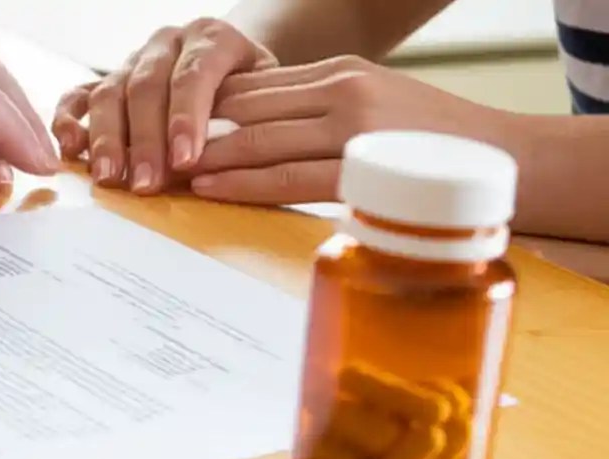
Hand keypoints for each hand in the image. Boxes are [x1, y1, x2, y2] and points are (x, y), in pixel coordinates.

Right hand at [51, 19, 275, 192]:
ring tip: (109, 177)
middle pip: (146, 87)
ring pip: (110, 92)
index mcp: (211, 39)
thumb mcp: (260, 104)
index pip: (194, 75)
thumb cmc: (251, 97)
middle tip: (145, 184)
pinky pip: (79, 95)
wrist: (234, 71)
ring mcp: (132, 61)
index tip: (186, 160)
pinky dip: (68, 120)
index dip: (187, 118)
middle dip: (145, 140)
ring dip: (106, 139)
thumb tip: (217, 168)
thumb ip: (241, 125)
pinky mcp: (105, 80)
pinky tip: (70, 148)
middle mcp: (168, 44)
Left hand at [188, 56, 516, 203]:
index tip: (162, 128)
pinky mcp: (363, 162)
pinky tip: (207, 186)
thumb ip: (318, 120)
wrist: (511, 162)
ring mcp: (353, 124)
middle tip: (144, 153)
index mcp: (340, 75)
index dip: (202, 110)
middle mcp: (341, 90)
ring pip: (257, 138)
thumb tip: (256, 140)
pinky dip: (241, 180)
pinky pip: (286, 174)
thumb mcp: (372, 112)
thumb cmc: (434, 147)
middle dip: (190, 132)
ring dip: (203, 157)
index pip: (253, 88)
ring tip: (162, 173)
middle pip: (245, 109)